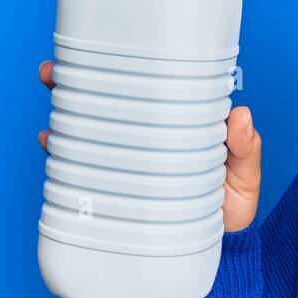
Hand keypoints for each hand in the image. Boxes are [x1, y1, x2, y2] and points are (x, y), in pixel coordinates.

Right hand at [37, 60, 260, 232]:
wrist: (219, 246)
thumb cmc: (235, 204)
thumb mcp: (247, 174)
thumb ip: (245, 148)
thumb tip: (240, 114)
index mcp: (181, 122)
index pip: (150, 86)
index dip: (126, 66)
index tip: (106, 50)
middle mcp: (151, 135)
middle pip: (111, 101)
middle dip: (79, 82)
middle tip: (54, 73)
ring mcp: (131, 160)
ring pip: (92, 129)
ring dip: (67, 115)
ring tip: (51, 107)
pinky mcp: (117, 187)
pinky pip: (85, 166)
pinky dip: (67, 155)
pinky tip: (52, 145)